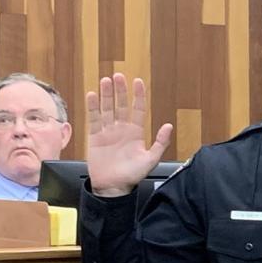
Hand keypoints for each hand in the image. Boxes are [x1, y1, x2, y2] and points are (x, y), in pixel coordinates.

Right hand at [85, 74, 173, 196]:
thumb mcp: (150, 159)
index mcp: (136, 132)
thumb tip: (169, 125)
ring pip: (107, 109)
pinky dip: (93, 107)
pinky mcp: (95, 137)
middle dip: (120, 90)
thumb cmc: (132, 175)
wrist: (113, 187)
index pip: (137, 109)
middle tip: (118, 76)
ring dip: (106, 95)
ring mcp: (108, 131)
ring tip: (105, 81)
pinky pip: (94, 119)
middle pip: (121, 105)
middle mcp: (122, 129)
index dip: (138, 95)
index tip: (138, 81)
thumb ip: (160, 142)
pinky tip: (92, 95)